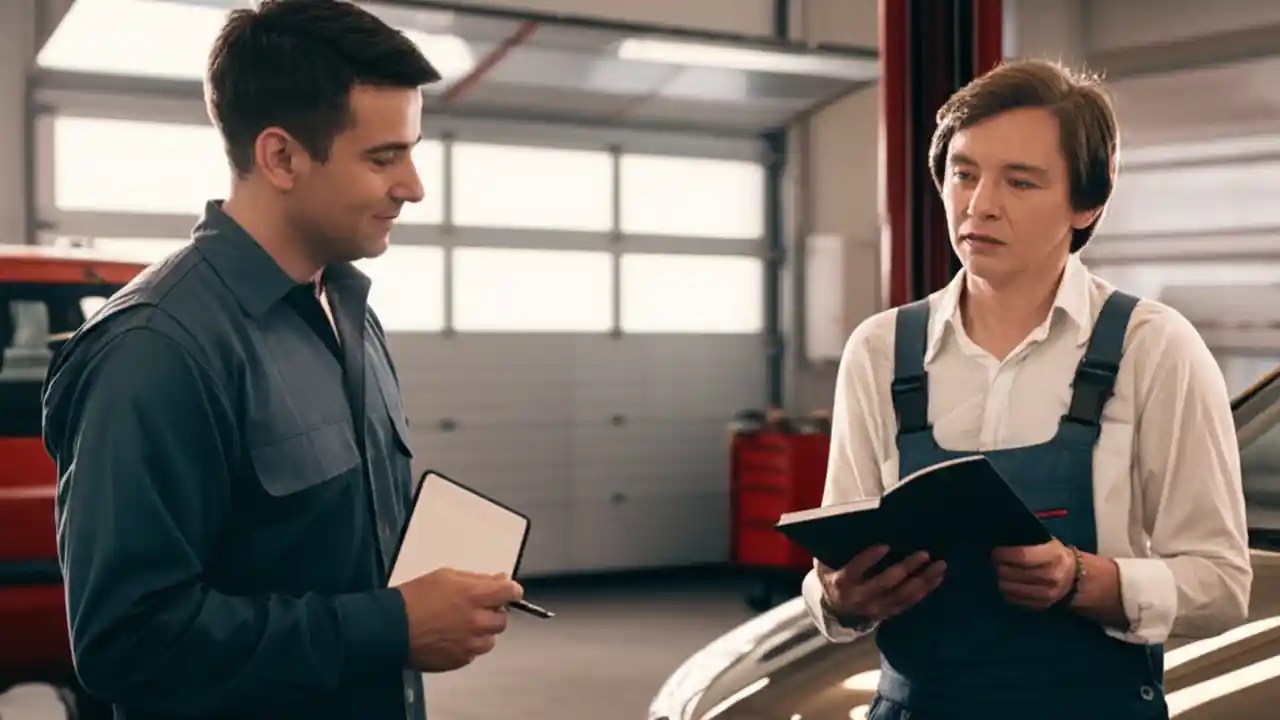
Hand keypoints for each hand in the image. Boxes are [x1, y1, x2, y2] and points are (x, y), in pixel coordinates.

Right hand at [395, 568, 523, 671]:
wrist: (391, 628)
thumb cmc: (414, 598)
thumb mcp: (445, 576)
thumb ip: (477, 579)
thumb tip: (499, 580)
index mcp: (475, 596)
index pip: (510, 592)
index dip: (511, 590)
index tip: (507, 591)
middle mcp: (477, 622)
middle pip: (503, 619)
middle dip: (493, 612)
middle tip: (475, 608)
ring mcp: (470, 644)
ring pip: (490, 639)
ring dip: (481, 632)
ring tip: (460, 625)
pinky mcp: (460, 661)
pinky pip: (473, 653)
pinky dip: (467, 646)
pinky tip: (450, 638)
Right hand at [817, 545, 946, 624]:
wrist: (835, 610)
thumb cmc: (834, 576)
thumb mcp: (828, 564)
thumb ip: (840, 551)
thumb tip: (859, 527)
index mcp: (842, 582)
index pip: (855, 570)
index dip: (869, 559)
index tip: (885, 546)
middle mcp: (859, 598)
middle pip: (885, 584)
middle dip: (906, 568)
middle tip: (924, 554)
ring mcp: (876, 609)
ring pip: (902, 596)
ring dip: (923, 580)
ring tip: (939, 565)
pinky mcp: (888, 613)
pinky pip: (909, 603)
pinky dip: (925, 591)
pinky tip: (937, 578)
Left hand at [992, 539, 1075, 610]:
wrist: (1074, 578)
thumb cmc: (1055, 555)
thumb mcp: (1048, 542)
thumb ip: (1028, 541)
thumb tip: (1003, 538)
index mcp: (1053, 556)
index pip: (1022, 557)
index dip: (1005, 554)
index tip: (995, 552)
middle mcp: (1051, 576)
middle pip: (1014, 574)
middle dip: (999, 567)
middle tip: (993, 562)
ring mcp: (1047, 594)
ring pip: (1011, 589)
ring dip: (1000, 580)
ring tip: (998, 572)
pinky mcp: (1041, 605)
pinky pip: (1015, 600)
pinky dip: (1006, 592)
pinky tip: (1005, 583)